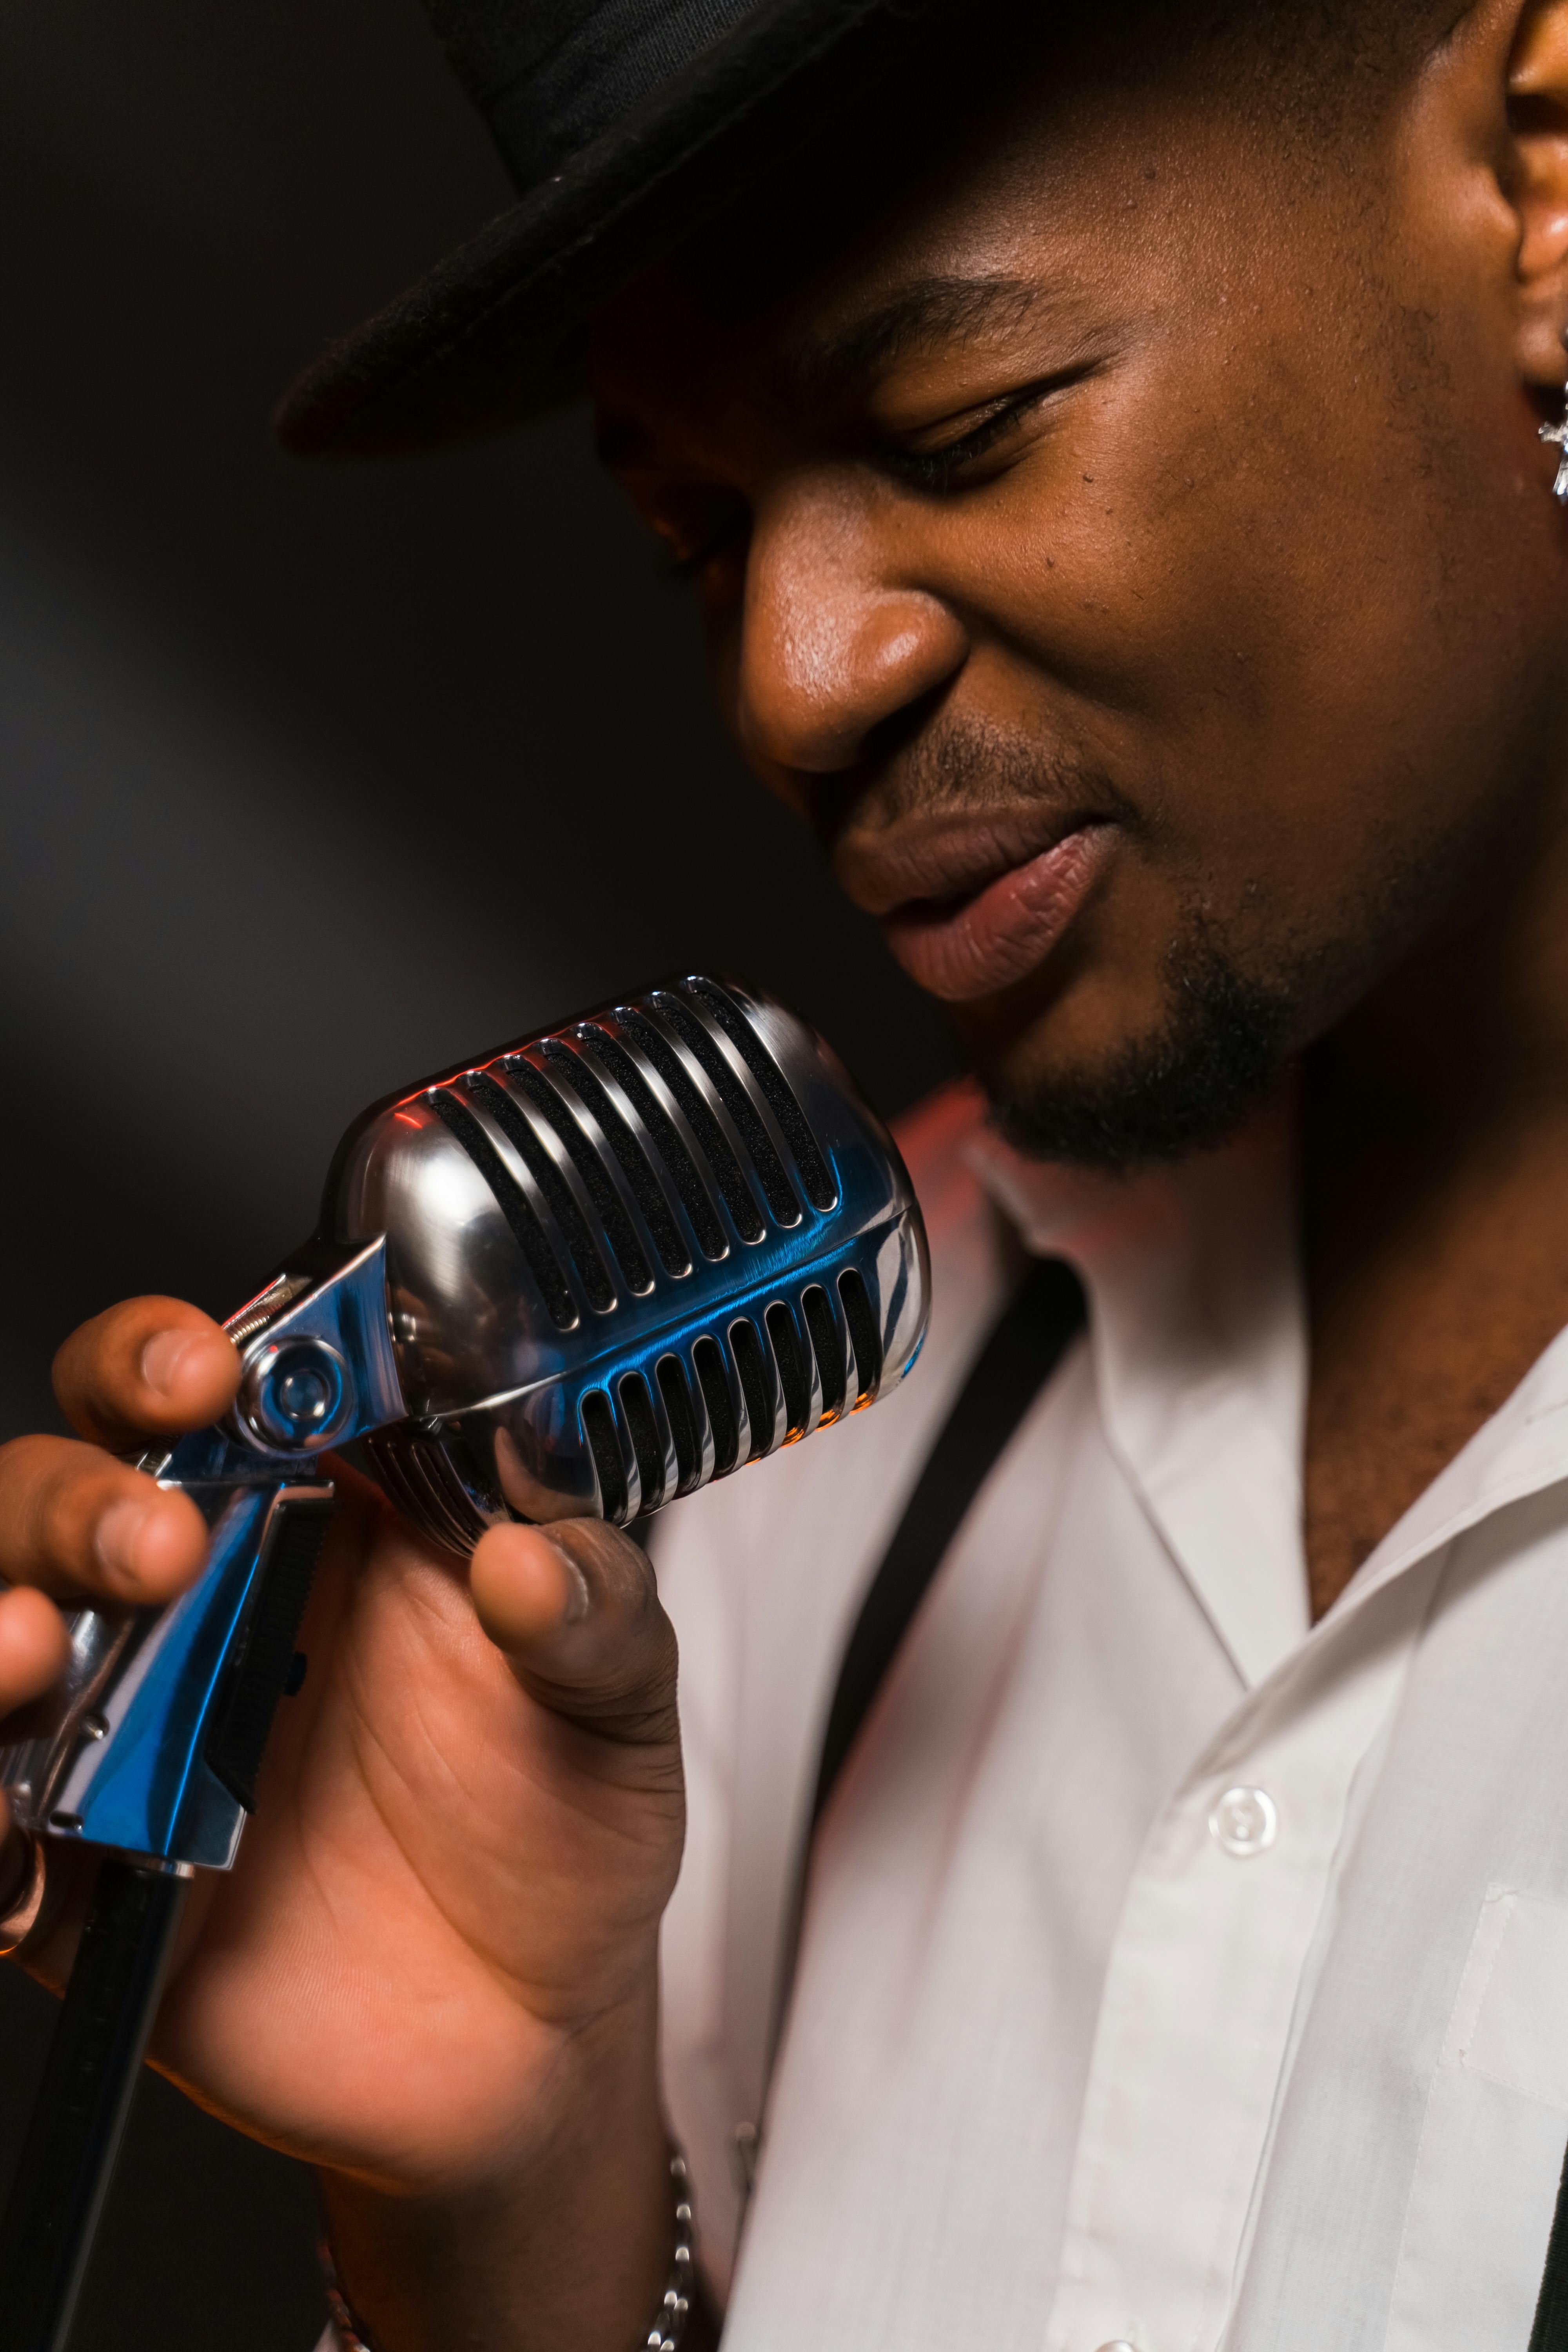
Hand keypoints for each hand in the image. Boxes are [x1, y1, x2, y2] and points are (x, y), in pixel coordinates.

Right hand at [0, 1296, 688, 2347]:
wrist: (531, 2026)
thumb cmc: (560, 1819)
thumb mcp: (615, 1695)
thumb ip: (590, 1607)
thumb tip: (529, 1558)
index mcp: (326, 1511)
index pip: (210, 1385)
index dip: (176, 1356)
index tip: (204, 1371)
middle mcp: (207, 1599)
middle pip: (69, 1484)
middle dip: (79, 1492)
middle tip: (157, 1539)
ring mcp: (131, 1730)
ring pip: (4, 1625)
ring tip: (35, 1644)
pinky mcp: (87, 1870)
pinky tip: (14, 1828)